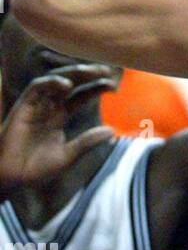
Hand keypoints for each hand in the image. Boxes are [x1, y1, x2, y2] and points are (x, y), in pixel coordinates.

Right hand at [0, 66, 114, 195]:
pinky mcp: (23, 106)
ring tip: (92, 71)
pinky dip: (51, 83)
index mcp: (60, 116)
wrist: (10, 179)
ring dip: (73, 73)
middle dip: (89, 75)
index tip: (113, 86)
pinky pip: (37, 87)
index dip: (96, 88)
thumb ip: (87, 142)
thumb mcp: (67, 156)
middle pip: (72, 82)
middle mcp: (49, 106)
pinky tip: (67, 85)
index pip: (82, 95)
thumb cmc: (35, 170)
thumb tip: (113, 131)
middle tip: (107, 70)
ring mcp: (36, 105)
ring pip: (56, 80)